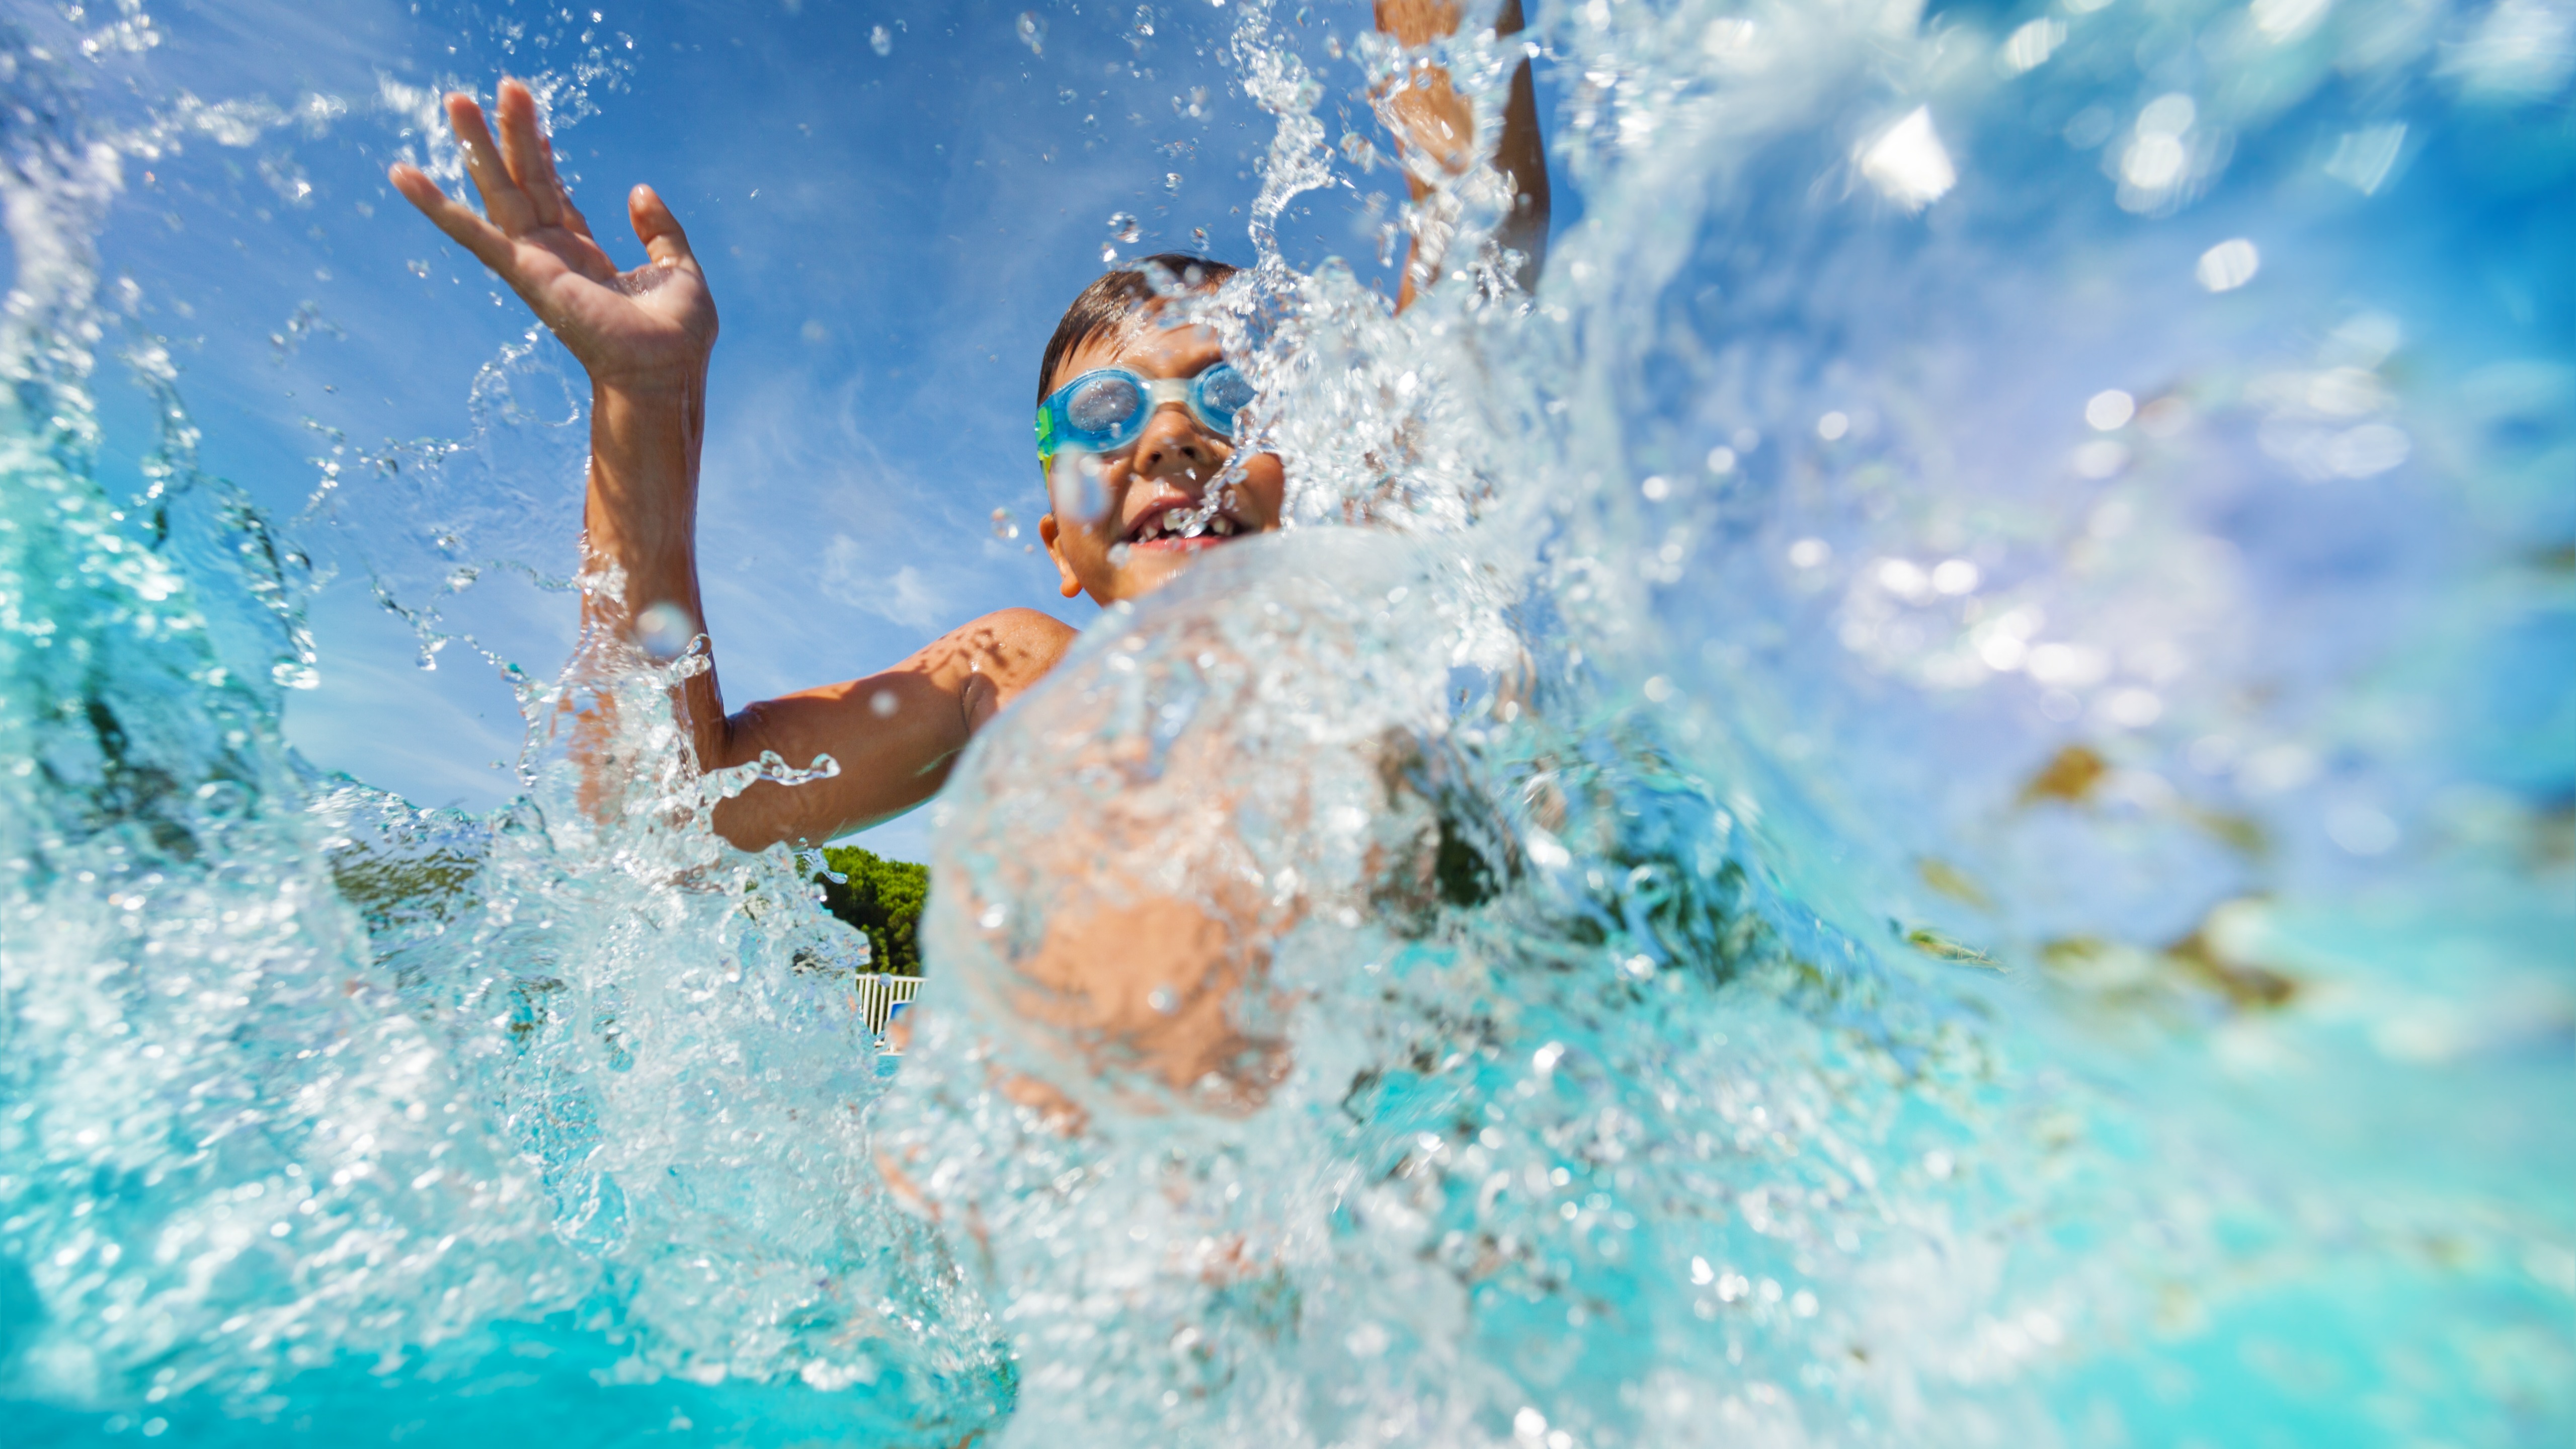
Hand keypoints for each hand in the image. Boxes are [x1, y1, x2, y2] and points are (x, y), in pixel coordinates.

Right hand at [389, 79, 715, 393]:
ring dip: (478, 145)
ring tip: (458, 97)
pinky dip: (436, 205)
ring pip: (500, 191)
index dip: (546, 159)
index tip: (537, 123)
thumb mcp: (679, 269)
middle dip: (513, 135)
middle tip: (506, 85)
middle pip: (526, 182)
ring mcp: (534, 263)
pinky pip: (472, 234)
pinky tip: (404, 175)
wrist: (667, 372)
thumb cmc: (677, 337)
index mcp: (586, 257)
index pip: (556, 196)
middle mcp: (554, 256)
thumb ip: (661, 229)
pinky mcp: (525, 272)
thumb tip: (638, 190)